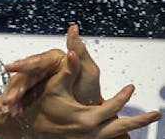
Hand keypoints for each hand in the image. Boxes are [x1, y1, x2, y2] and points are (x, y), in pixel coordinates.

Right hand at [2, 25, 104, 116]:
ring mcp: (37, 78)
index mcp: (54, 59)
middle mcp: (43, 66)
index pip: (36, 61)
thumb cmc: (90, 92)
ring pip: (20, 85)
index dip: (23, 65)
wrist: (90, 113)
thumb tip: (73, 29)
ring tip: (8, 105)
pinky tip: (12, 109)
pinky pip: (21, 95)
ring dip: (13, 95)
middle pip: (25, 75)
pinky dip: (16, 102)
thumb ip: (79, 51)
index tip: (10, 68)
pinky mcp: (32, 90)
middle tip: (7, 95)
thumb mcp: (89, 71)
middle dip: (15, 86)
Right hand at [9, 49, 159, 138]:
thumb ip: (68, 70)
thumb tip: (73, 52)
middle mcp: (92, 131)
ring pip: (117, 134)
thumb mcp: (55, 87)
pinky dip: (118, 133)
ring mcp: (91, 138)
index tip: (131, 86)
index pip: (113, 106)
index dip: (124, 95)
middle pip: (122, 126)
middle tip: (157, 114)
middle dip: (141, 120)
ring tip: (146, 120)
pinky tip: (124, 130)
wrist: (31, 126)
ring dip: (131, 127)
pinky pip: (109, 137)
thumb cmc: (42, 105)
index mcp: (87, 118)